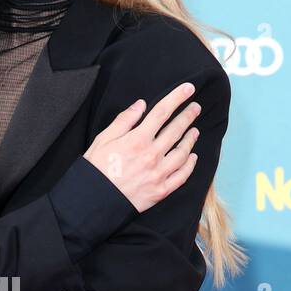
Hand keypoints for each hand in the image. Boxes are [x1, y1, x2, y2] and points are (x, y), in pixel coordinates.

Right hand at [83, 81, 200, 211]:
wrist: (94, 201)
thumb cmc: (95, 170)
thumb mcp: (103, 139)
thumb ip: (124, 121)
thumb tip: (141, 104)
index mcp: (137, 140)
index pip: (162, 112)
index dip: (177, 98)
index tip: (188, 89)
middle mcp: (152, 155)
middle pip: (176, 130)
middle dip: (188, 116)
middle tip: (196, 108)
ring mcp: (158, 174)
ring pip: (182, 152)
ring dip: (190, 139)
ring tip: (195, 131)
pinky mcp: (161, 191)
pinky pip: (181, 176)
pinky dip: (190, 165)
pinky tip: (193, 157)